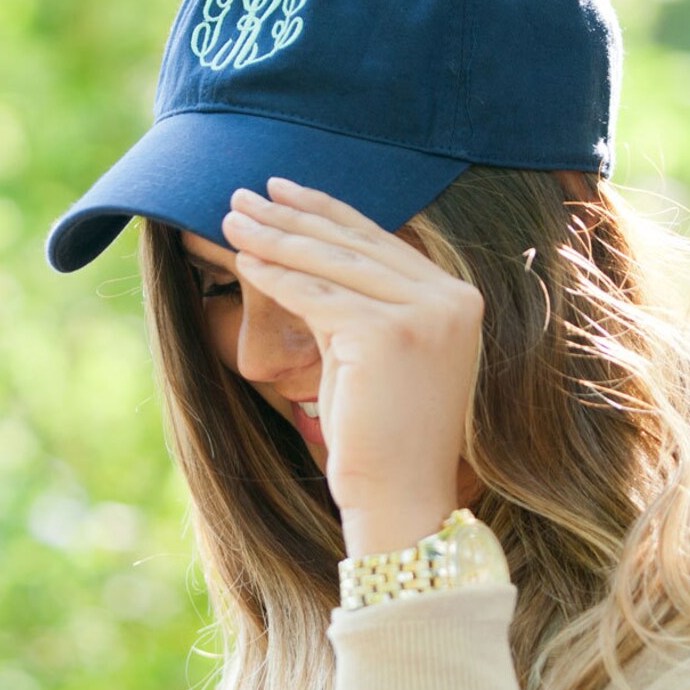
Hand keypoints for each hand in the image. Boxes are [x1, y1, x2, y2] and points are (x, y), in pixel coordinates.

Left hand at [221, 177, 484, 533]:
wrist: (400, 498)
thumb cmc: (381, 437)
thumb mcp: (375, 354)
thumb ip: (357, 304)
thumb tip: (303, 253)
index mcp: (458, 299)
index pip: (380, 241)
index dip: (327, 212)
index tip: (282, 191)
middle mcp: (452, 300)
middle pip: (353, 245)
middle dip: (291, 216)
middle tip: (242, 194)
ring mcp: (425, 314)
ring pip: (332, 264)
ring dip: (275, 238)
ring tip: (231, 218)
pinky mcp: (387, 334)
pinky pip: (317, 296)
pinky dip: (275, 276)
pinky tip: (244, 261)